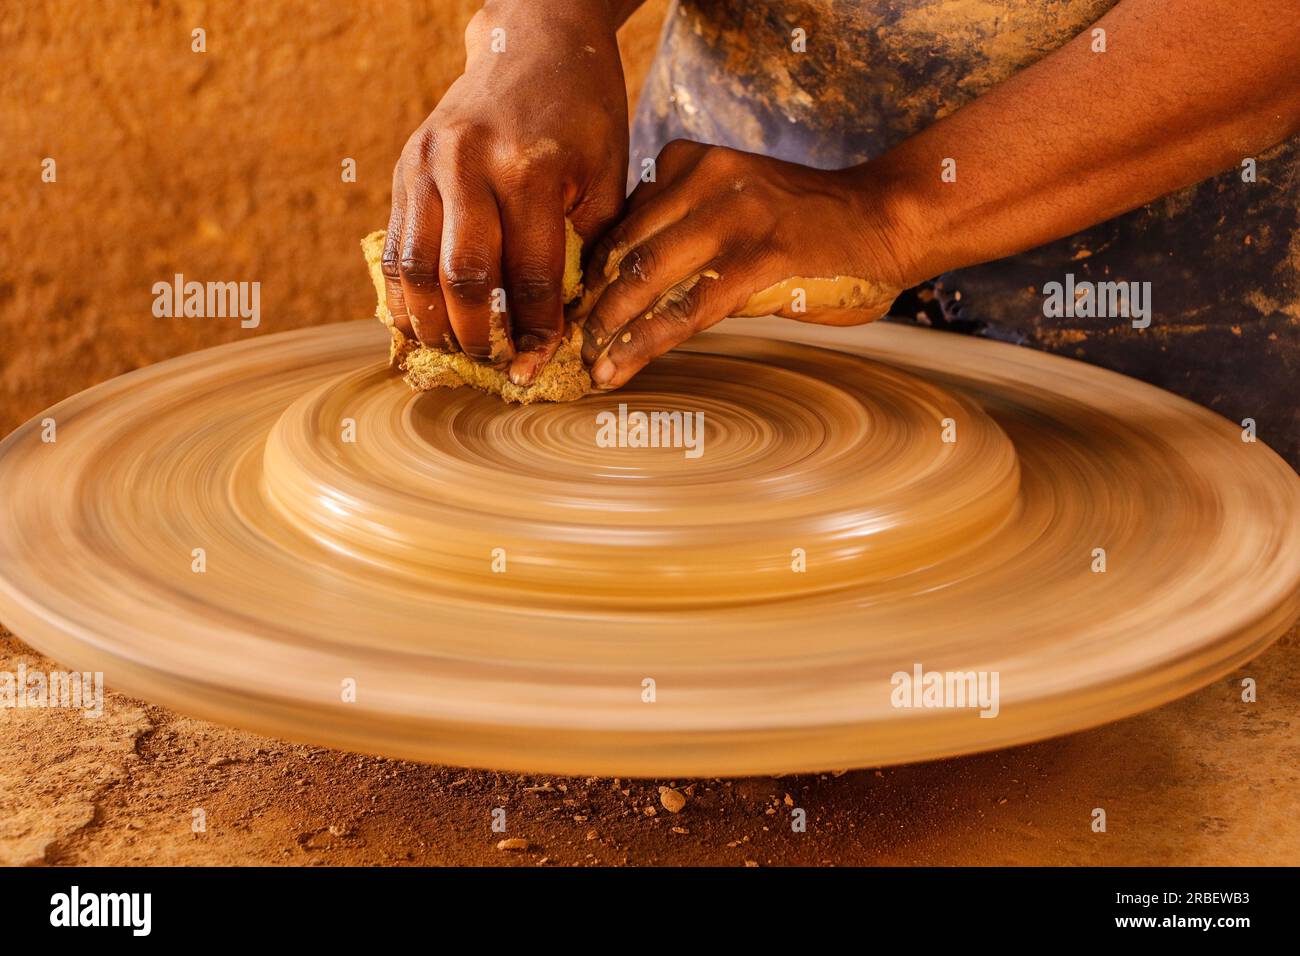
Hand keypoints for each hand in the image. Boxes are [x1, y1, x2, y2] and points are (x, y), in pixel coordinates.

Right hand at [383, 0, 628, 385]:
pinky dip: (404, 294)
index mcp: (529, 168)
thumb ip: (587, 249)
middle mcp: (468, 164)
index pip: (529, 274)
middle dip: (480, 335)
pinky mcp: (403, 168)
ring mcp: (426, 164)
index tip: (542, 362)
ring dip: (432, 324)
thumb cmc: (582, 115)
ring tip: (456, 353)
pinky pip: (394, 246)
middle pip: (463, 278)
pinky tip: (423, 323)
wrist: (534, 42)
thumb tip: (569, 326)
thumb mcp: (606, 175)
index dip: (536, 329)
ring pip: (415, 268)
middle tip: (497, 365)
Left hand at [573, 140, 910, 389]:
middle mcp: (705, 179)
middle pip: (624, 248)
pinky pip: (684, 309)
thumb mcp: (734, 201)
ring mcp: (732, 217)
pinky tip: (621, 368)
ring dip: (610, 329)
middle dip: (592, 303)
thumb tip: (625, 272)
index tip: (574, 308)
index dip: (590, 270)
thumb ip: (684, 223)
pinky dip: (644, 343)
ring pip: (645, 278)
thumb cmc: (809, 223)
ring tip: (592, 364)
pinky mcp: (757, 260)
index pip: (621, 221)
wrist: (887, 219)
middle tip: (573, 344)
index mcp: (691, 162)